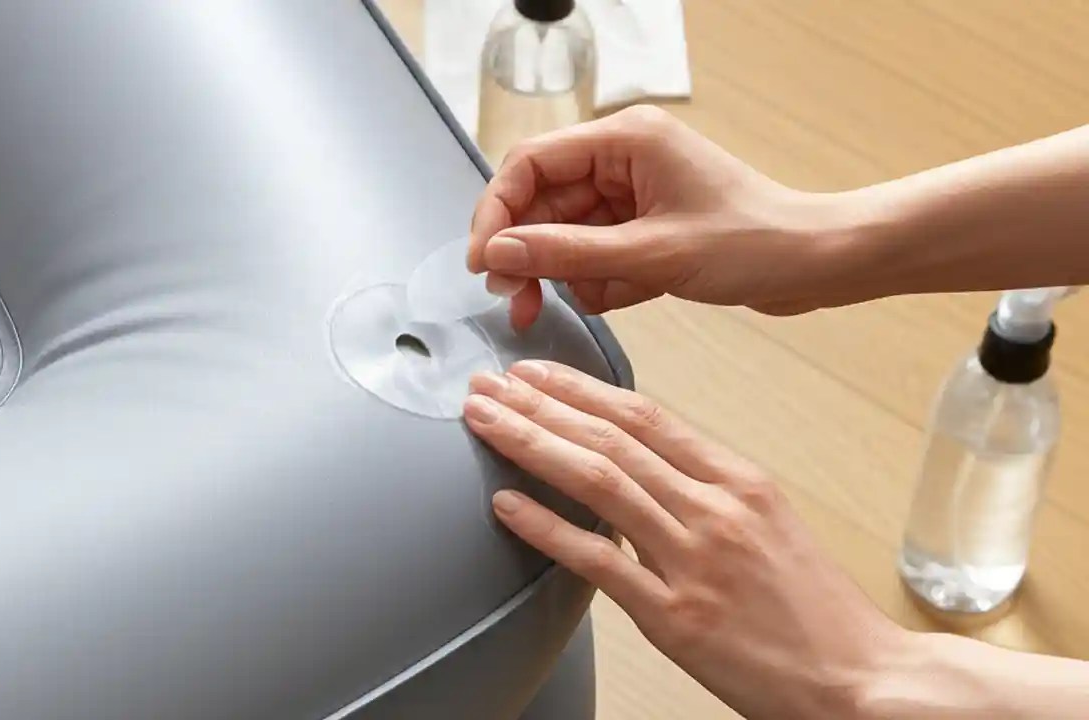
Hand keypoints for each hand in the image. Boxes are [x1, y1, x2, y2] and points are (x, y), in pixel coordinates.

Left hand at [463, 361, 905, 718]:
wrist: (861, 680)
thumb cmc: (816, 609)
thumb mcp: (770, 523)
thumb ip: (707, 489)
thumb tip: (641, 463)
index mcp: (740, 481)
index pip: (646, 415)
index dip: (581, 389)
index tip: (535, 373)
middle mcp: (715, 509)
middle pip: (611, 437)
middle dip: (539, 405)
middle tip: (488, 385)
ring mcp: (694, 561)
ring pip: (598, 481)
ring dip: (531, 444)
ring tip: (485, 423)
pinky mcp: (676, 617)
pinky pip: (598, 560)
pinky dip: (545, 527)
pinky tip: (506, 504)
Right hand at [466, 106, 856, 330]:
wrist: (817, 264)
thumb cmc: (755, 243)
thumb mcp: (652, 254)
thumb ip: (568, 253)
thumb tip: (500, 252)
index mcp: (624, 140)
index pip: (530, 164)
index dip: (497, 212)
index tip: (483, 262)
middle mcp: (622, 160)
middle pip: (540, 202)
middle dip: (527, 253)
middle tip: (516, 300)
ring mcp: (632, 194)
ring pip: (564, 234)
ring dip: (565, 274)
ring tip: (578, 304)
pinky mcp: (643, 226)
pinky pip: (593, 255)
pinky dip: (599, 282)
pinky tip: (627, 297)